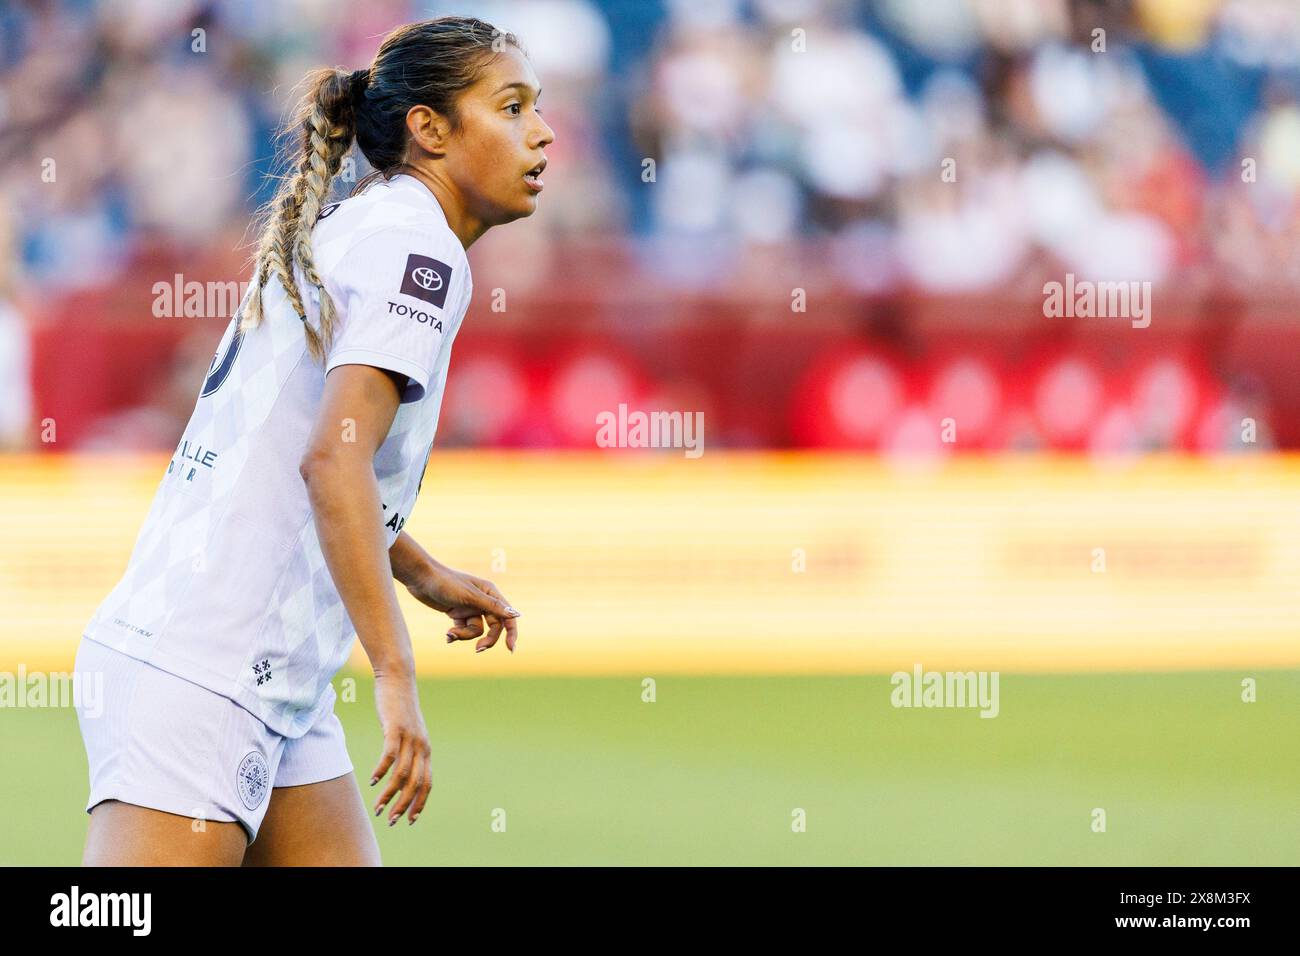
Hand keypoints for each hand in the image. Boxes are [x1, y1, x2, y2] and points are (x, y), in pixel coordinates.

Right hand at [370, 670, 430, 826]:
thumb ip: (406, 750)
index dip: (419, 803)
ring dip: (389, 795)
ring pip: (402, 774)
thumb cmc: (400, 708)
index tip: (410, 821)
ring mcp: (410, 737)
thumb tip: (399, 770)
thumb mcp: (407, 732)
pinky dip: (381, 771)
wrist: (398, 678)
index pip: (427, 784)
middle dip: (403, 806)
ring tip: (377, 807)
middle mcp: (421, 746)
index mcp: (426, 750)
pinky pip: (390, 755)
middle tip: (389, 821)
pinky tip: (372, 781)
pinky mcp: (395, 728)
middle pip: (415, 784)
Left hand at [406, 562, 520, 652]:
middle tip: (478, 649)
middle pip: (493, 627)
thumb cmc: (446, 583)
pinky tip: (447, 635)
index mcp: (490, 593)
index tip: (510, 649)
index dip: (511, 633)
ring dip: (464, 635)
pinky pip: (463, 630)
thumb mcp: (470, 596)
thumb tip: (516, 615)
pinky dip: (456, 634)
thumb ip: (492, 607)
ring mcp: (470, 608)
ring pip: (476, 630)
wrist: (421, 578)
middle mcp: (483, 601)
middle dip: (486, 639)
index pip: (507, 616)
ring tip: (450, 633)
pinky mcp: (457, 614)